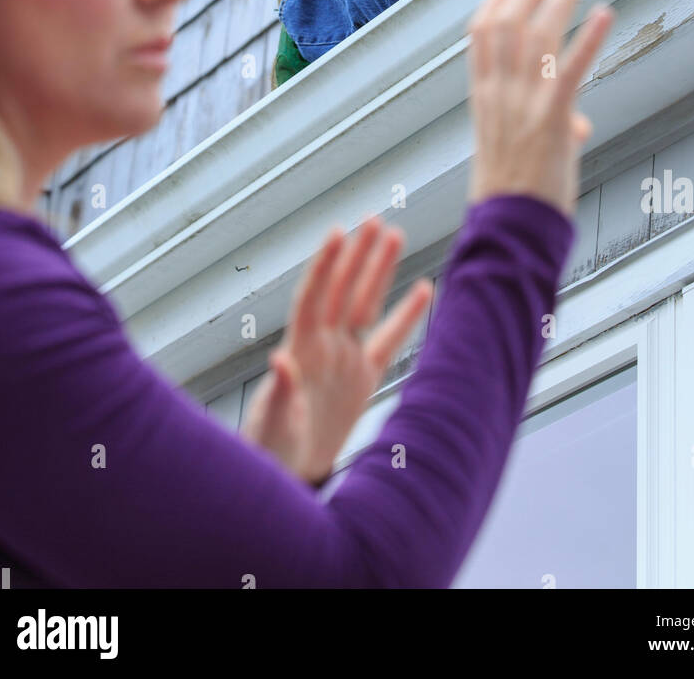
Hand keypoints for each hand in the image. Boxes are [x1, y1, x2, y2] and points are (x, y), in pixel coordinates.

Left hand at [240, 217, 432, 483]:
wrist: (287, 473)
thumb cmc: (270, 449)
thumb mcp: (270, 425)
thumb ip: (280, 394)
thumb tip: (280, 360)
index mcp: (300, 351)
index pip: (315, 298)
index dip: (326, 265)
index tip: (338, 232)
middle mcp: (323, 346)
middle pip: (342, 290)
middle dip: (358, 256)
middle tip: (374, 220)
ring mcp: (345, 358)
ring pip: (365, 304)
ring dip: (378, 271)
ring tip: (394, 234)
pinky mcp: (364, 377)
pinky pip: (389, 340)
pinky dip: (406, 316)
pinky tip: (422, 289)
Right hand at [466, 0, 614, 217]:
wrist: (510, 229)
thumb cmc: (515, 195)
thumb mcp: (520, 152)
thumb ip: (549, 127)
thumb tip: (579, 124)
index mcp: (484, 95)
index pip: (482, 30)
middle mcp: (499, 92)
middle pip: (509, 20)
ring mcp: (523, 104)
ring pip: (537, 33)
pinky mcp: (551, 118)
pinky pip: (570, 69)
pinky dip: (589, 37)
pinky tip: (604, 12)